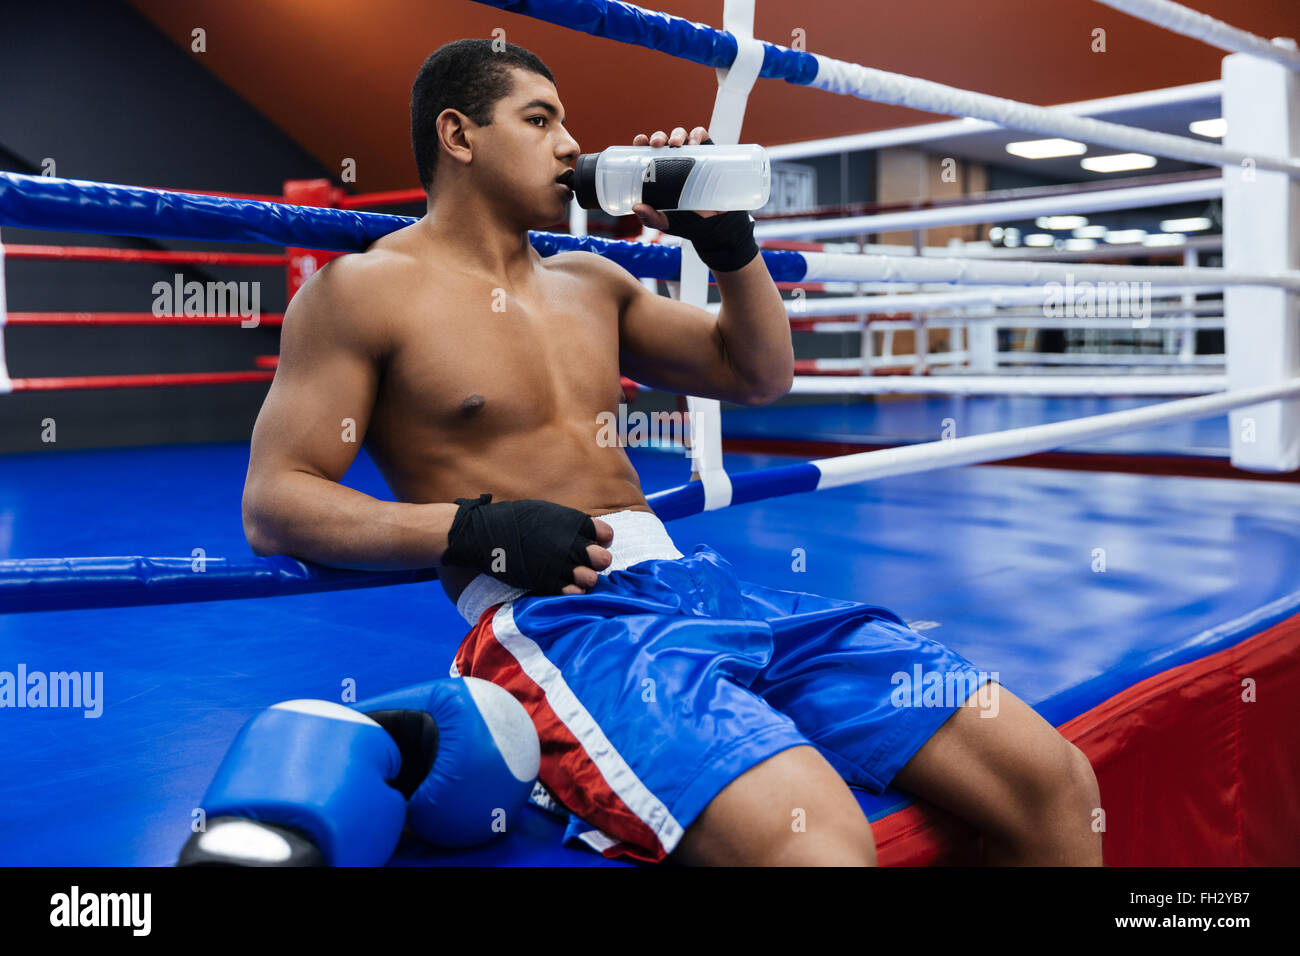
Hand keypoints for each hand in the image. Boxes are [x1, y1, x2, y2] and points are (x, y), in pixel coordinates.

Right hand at [442, 494, 613, 596]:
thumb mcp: (547, 512)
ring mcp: (559, 565)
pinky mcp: (546, 582)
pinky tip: (563, 584)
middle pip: (603, 559)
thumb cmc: (514, 519)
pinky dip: (572, 591)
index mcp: (573, 522)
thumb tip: (587, 534)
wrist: (484, 534)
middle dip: (597, 562)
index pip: (606, 535)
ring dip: (585, 578)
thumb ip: (569, 524)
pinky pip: (573, 592)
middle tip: (584, 562)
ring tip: (573, 575)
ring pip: (592, 579)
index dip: (600, 540)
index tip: (591, 542)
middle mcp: (570, 544)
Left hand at [631, 125, 720, 229]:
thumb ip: (651, 218)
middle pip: (663, 141)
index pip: (647, 152)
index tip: (640, 141)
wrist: (715, 224)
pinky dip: (697, 135)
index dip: (642, 142)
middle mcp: (674, 160)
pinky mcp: (708, 153)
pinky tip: (694, 143)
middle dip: (658, 137)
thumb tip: (637, 208)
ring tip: (675, 144)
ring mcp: (691, 155)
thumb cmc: (688, 219)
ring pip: (681, 136)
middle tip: (657, 144)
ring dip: (676, 134)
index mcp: (659, 171)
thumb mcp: (666, 221)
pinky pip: (702, 137)